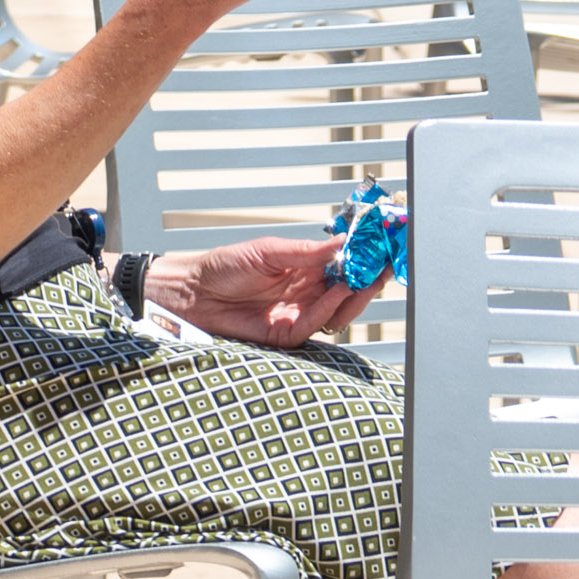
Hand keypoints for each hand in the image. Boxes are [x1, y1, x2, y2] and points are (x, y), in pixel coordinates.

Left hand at [146, 234, 375, 351]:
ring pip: (338, 312)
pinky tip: (339, 292)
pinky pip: (315, 326)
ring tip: (368, 279)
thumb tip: (343, 243)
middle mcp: (305, 292)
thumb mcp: (268, 251)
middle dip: (368, 279)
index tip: (382, 247)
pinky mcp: (286, 335)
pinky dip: (330, 310)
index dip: (363, 258)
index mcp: (304, 268)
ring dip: (356, 297)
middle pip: (347, 290)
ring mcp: (297, 314)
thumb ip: (307, 252)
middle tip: (384, 267)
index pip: (342, 265)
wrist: (194, 294)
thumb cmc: (225, 266)